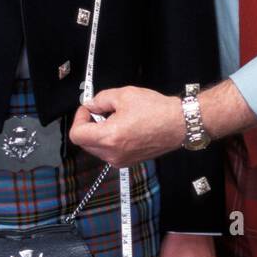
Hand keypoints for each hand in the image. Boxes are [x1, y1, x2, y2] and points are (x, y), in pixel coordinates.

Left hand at [69, 86, 186, 166]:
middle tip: (101, 111)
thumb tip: (90, 105)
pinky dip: (110, 140)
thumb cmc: (156, 110)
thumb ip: (100, 100)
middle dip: (89, 125)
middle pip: (85, 143)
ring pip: (96, 148)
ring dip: (99, 133)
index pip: (77, 135)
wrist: (179, 124)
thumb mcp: (124, 95)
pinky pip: (109, 152)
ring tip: (116, 119)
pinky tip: (124, 128)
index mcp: (109, 137)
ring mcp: (121, 160)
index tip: (88, 109)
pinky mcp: (129, 162)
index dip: (79, 118)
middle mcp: (112, 154)